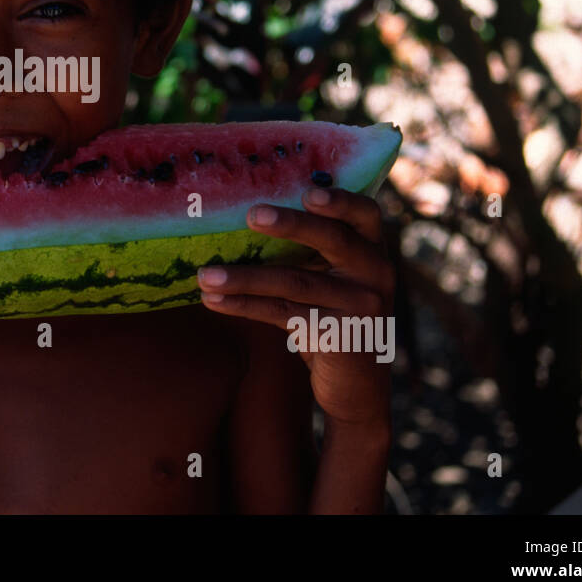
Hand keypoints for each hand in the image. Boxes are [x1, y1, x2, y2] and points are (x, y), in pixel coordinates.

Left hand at [197, 188, 393, 428]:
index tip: (308, 192)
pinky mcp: (339, 338)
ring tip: (204, 274)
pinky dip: (243, 305)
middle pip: (334, 241)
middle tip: (249, 215)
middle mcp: (376, 274)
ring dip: (244, 277)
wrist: (357, 390)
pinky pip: (283, 314)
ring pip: (296, 283)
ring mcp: (361, 307)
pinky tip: (213, 300)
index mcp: (373, 251)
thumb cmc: (333, 318)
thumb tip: (245, 215)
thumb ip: (313, 250)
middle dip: (290, 225)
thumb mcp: (334, 280)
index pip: (366, 214)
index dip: (341, 200)